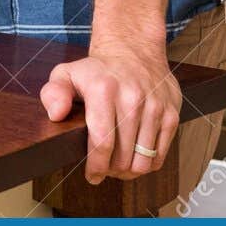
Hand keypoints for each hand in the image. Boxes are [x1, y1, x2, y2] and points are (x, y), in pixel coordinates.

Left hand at [40, 34, 180, 183]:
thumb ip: (54, 93)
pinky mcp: (171, 113)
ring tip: (119, 165)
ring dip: (129, 170)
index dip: (96, 167)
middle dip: (111, 170)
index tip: (92, 175)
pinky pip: (160, 155)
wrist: (134, 50)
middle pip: (123, 157)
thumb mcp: (66, 74)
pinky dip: (147, 163)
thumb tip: (56, 114)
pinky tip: (135, 156)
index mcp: (103, 89)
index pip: (102, 142)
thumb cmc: (96, 70)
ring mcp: (154, 106)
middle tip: (105, 168)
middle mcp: (132, 97)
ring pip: (143, 161)